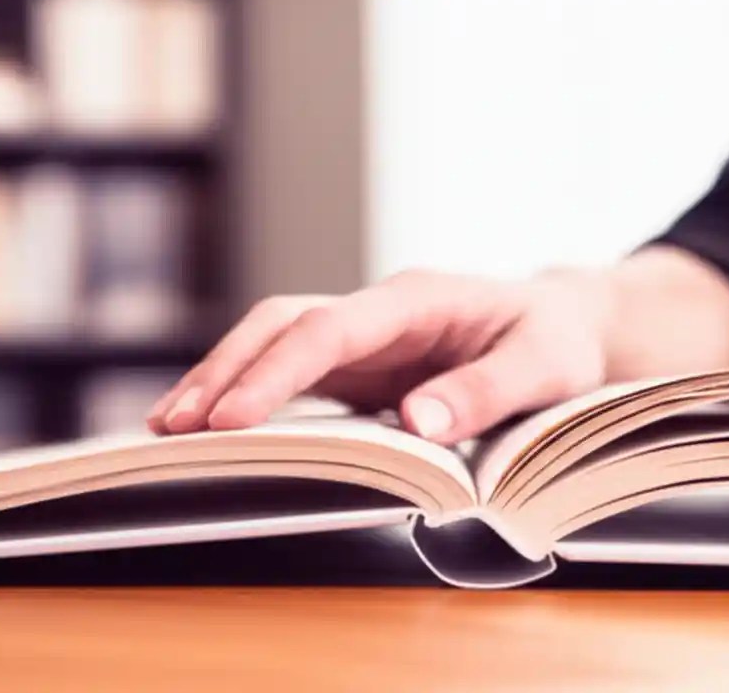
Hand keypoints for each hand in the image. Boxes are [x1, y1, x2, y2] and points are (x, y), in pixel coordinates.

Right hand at [147, 269, 614, 444]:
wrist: (560, 323)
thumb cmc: (556, 343)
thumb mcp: (547, 367)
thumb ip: (487, 390)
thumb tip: (417, 424)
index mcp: (416, 299)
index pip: (327, 330)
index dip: (275, 373)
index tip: (230, 420)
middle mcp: (376, 310)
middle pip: (280, 324)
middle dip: (223, 371)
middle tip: (173, 427)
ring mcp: (361, 334)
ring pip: (272, 341)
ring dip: (221, 379)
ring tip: (168, 429)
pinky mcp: (356, 361)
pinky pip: (288, 369)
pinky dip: (245, 393)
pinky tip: (213, 427)